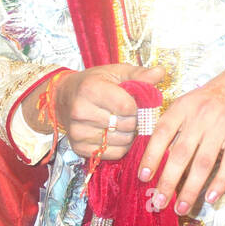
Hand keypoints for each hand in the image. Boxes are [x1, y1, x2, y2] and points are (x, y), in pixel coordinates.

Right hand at [49, 64, 164, 160]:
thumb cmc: (94, 82)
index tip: (135, 103)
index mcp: (90, 89)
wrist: (64, 97)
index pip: (127, 106)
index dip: (137, 106)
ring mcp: (78, 132)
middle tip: (131, 114)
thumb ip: (139, 74)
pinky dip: (121, 146)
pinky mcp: (79, 148)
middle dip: (135, 120)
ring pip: (122, 141)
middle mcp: (81, 111)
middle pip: (126, 125)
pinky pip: (113, 153)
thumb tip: (161, 72)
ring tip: (123, 123)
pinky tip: (116, 134)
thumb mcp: (116, 72)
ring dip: (129, 134)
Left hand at [138, 60, 224, 216]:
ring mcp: (221, 127)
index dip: (151, 156)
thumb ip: (173, 125)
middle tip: (159, 202)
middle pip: (181, 153)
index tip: (143, 177)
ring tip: (181, 207)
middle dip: (168, 181)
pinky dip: (219, 182)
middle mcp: (200, 117)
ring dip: (191, 188)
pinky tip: (210, 197)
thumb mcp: (188, 101)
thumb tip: (157, 157)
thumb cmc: (212, 97)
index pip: (162, 133)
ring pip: (203, 163)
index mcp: (183, 107)